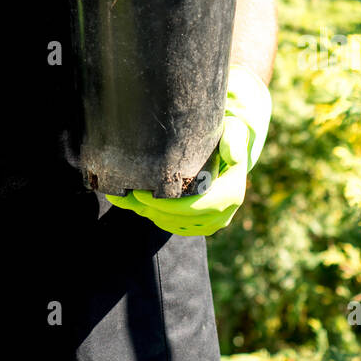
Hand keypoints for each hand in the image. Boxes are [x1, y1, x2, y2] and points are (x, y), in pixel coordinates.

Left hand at [104, 64, 271, 236]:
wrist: (231, 153)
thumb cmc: (229, 138)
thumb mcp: (235, 133)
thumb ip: (233, 142)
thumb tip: (233, 155)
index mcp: (231, 195)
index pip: (193, 207)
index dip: (166, 205)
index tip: (141, 194)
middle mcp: (222, 215)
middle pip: (179, 219)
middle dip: (150, 209)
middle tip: (127, 194)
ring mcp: (210, 223)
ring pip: (173, 225)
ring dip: (148, 213)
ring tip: (126, 198)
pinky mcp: (199, 226)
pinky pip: (173, 226)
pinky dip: (153, 216)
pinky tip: (135, 203)